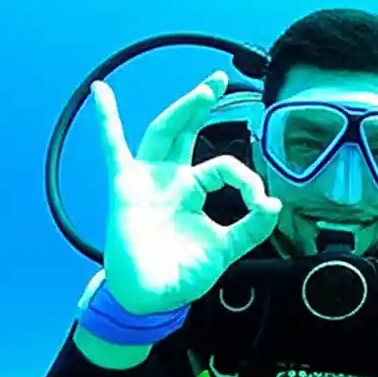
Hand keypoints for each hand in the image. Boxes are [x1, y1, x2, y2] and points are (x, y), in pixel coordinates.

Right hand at [92, 72, 281, 313]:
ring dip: (182, 108)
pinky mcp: (125, 187)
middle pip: (187, 132)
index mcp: (194, 192)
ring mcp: (147, 180)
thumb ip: (250, 228)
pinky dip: (107, 120)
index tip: (260, 203)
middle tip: (219, 79)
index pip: (223, 167)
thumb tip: (275, 204)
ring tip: (204, 87)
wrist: (150, 297)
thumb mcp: (225, 250)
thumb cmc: (182, 274)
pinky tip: (101, 91)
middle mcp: (170, 180)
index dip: (246, 178)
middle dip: (201, 103)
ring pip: (164, 133)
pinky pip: (113, 149)